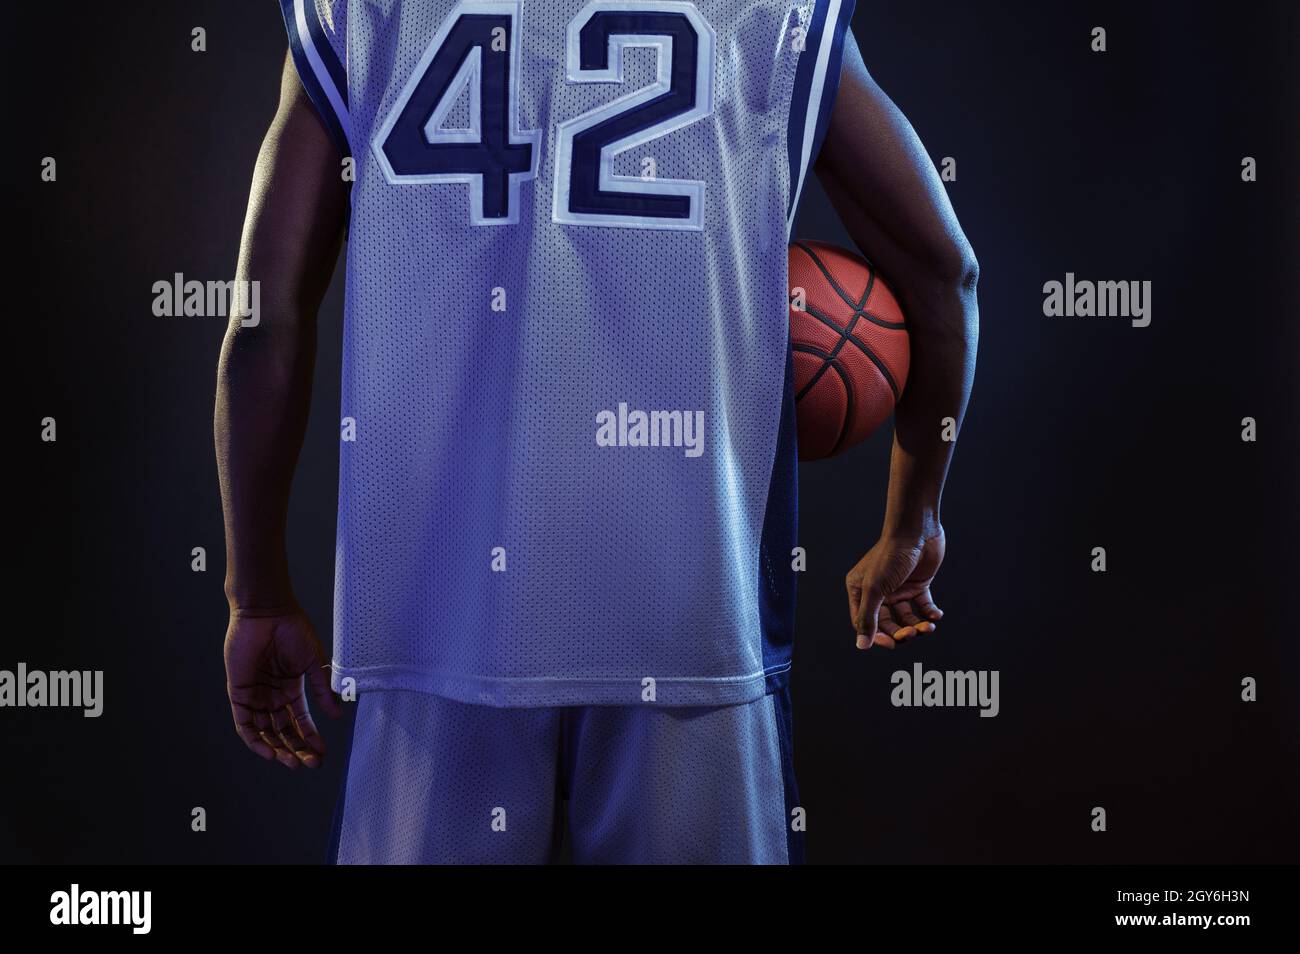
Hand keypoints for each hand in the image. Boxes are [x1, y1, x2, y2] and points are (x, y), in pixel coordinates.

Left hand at [224, 605, 341, 767]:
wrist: (267, 613)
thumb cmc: (293, 630)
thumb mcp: (314, 662)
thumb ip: (322, 689)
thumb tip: (337, 716)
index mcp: (292, 689)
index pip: (301, 721)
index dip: (311, 738)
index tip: (323, 754)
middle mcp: (273, 696)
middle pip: (284, 732)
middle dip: (297, 749)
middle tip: (310, 764)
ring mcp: (256, 696)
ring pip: (265, 733)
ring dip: (278, 750)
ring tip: (292, 762)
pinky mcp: (239, 693)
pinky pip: (245, 725)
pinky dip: (256, 741)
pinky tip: (270, 752)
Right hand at [845, 527, 945, 649]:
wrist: (916, 530)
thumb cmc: (891, 556)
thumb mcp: (875, 588)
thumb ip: (868, 618)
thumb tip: (862, 646)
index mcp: (860, 590)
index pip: (865, 623)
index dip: (878, 636)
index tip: (892, 643)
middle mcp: (878, 591)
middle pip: (887, 623)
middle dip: (900, 632)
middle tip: (911, 634)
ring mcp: (898, 588)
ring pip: (906, 617)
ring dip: (917, 625)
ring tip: (928, 627)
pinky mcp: (917, 584)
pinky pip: (923, 606)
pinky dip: (930, 613)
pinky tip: (936, 615)